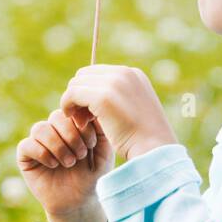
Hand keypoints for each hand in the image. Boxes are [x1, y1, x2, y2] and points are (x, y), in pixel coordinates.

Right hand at [16, 108, 112, 215]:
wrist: (78, 201)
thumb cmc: (92, 176)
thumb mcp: (103, 153)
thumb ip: (101, 131)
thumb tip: (91, 111)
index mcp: (71, 125)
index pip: (71, 111)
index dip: (81, 126)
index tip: (91, 145)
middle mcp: (53, 130)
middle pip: (55, 117)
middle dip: (70, 136)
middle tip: (81, 155)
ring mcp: (38, 142)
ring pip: (40, 129)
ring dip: (57, 145)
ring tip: (69, 163)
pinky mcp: (25, 156)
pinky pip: (26, 145)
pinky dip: (42, 153)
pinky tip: (53, 165)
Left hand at [59, 65, 177, 161]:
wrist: (154, 149)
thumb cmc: (142, 138)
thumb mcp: (132, 109)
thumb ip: (115, 97)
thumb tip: (88, 96)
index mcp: (132, 73)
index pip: (96, 73)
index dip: (88, 92)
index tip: (90, 114)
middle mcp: (124, 72)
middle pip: (84, 75)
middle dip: (79, 96)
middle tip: (84, 119)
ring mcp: (114, 83)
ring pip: (76, 84)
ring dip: (73, 103)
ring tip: (83, 123)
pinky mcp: (103, 96)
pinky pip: (71, 94)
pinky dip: (67, 106)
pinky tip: (75, 122)